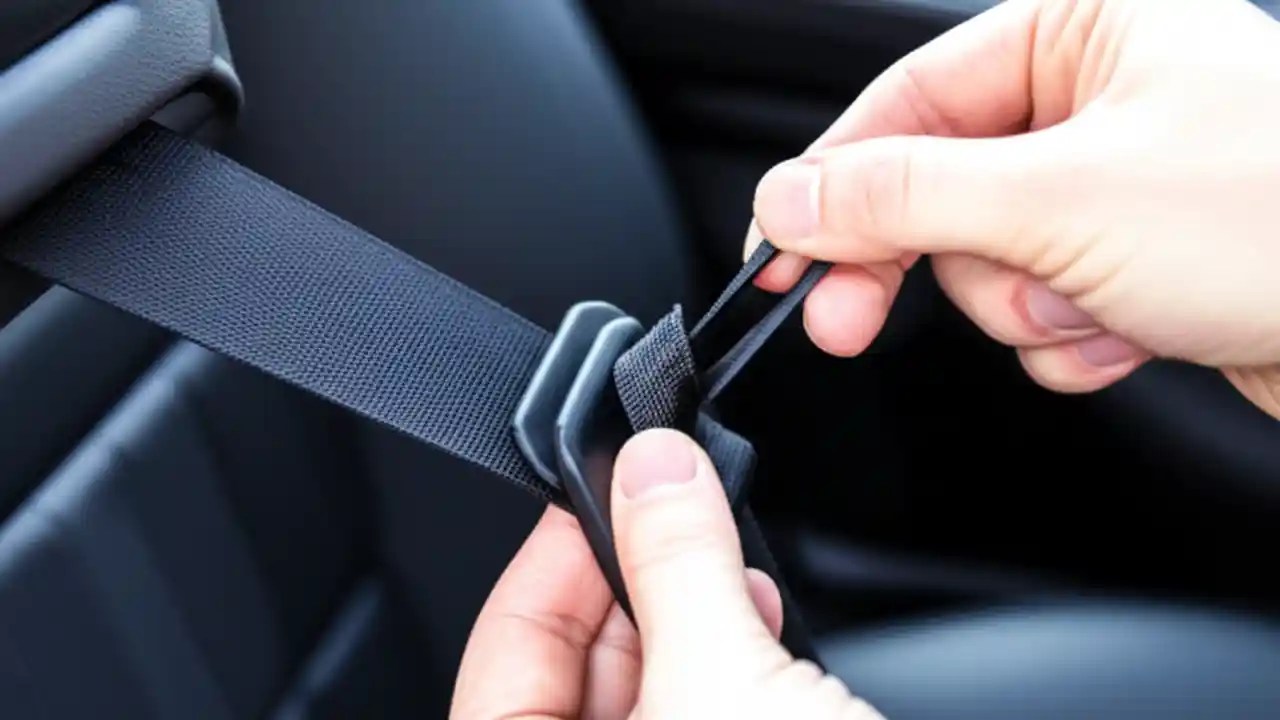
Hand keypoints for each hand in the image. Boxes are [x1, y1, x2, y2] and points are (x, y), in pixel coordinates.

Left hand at [450, 429, 884, 718]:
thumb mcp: (723, 679)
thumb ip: (679, 565)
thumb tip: (655, 468)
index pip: (508, 643)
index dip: (549, 553)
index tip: (596, 481)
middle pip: (576, 658)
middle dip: (629, 573)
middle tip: (667, 494)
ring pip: (647, 680)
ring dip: (688, 609)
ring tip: (721, 549)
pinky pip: (699, 703)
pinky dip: (726, 653)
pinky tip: (758, 615)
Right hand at [748, 0, 1279, 418]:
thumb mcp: (1058, 197)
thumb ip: (904, 194)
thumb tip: (792, 198)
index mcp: (1077, 28)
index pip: (902, 103)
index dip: (829, 188)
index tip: (779, 255)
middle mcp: (1093, 95)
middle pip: (933, 188)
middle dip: (920, 265)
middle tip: (847, 323)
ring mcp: (1115, 182)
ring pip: (985, 261)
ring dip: (1023, 309)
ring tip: (1094, 312)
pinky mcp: (1137, 258)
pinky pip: (1043, 305)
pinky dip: (1070, 337)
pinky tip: (1131, 334)